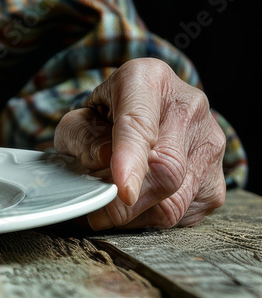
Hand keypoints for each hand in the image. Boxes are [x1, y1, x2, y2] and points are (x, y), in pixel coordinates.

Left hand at [53, 58, 226, 229]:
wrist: (143, 115)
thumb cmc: (104, 117)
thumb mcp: (78, 119)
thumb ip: (81, 138)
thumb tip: (103, 161)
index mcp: (147, 80)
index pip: (140, 124)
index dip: (131, 160)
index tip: (123, 190)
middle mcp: (188, 106)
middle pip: (166, 169)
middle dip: (126, 203)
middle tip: (97, 211)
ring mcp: (210, 141)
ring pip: (177, 198)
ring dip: (138, 214)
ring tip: (112, 206)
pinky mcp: (219, 177)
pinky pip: (185, 213)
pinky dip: (154, 218)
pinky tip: (138, 205)